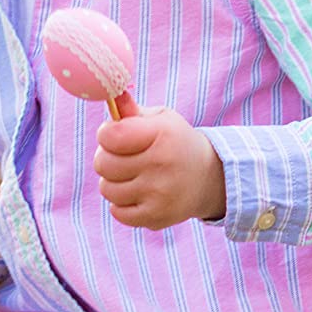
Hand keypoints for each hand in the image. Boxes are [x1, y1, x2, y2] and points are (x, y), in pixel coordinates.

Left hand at [93, 106, 226, 229]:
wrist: (209, 177)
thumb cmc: (175, 142)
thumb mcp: (161, 119)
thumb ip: (132, 110)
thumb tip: (113, 95)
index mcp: (162, 134)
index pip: (109, 136)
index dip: (106, 134)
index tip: (116, 135)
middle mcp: (161, 164)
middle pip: (103, 164)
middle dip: (107, 158)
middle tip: (124, 157)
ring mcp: (159, 193)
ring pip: (107, 189)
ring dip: (114, 182)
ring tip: (133, 176)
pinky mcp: (157, 216)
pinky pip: (117, 212)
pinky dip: (122, 204)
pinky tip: (138, 194)